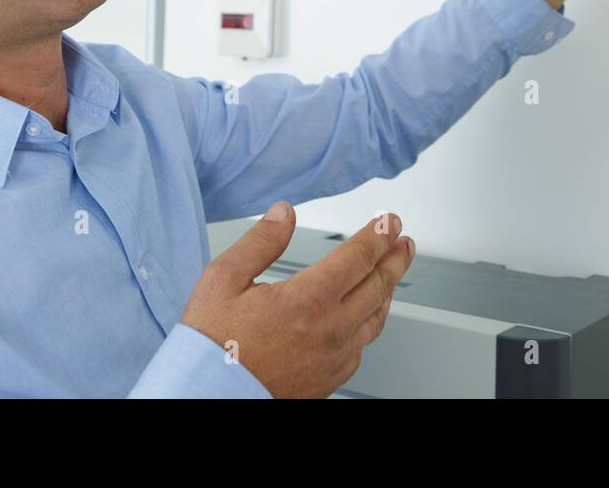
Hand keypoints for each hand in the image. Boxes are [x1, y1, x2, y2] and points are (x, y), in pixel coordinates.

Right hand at [180, 202, 414, 397]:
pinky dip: (371, 323)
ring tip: (392, 273)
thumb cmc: (212, 343)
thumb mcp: (224, 278)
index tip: (389, 221)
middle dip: (395, 257)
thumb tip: (284, 213)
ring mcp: (334, 357)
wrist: (206, 394)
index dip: (379, 234)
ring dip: (389, 289)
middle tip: (403, 241)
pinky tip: (366, 316)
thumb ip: (261, 242)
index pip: (359, 256)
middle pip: (378, 285)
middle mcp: (330, 329)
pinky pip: (363, 346)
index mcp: (308, 299)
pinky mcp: (330, 378)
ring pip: (377, 317)